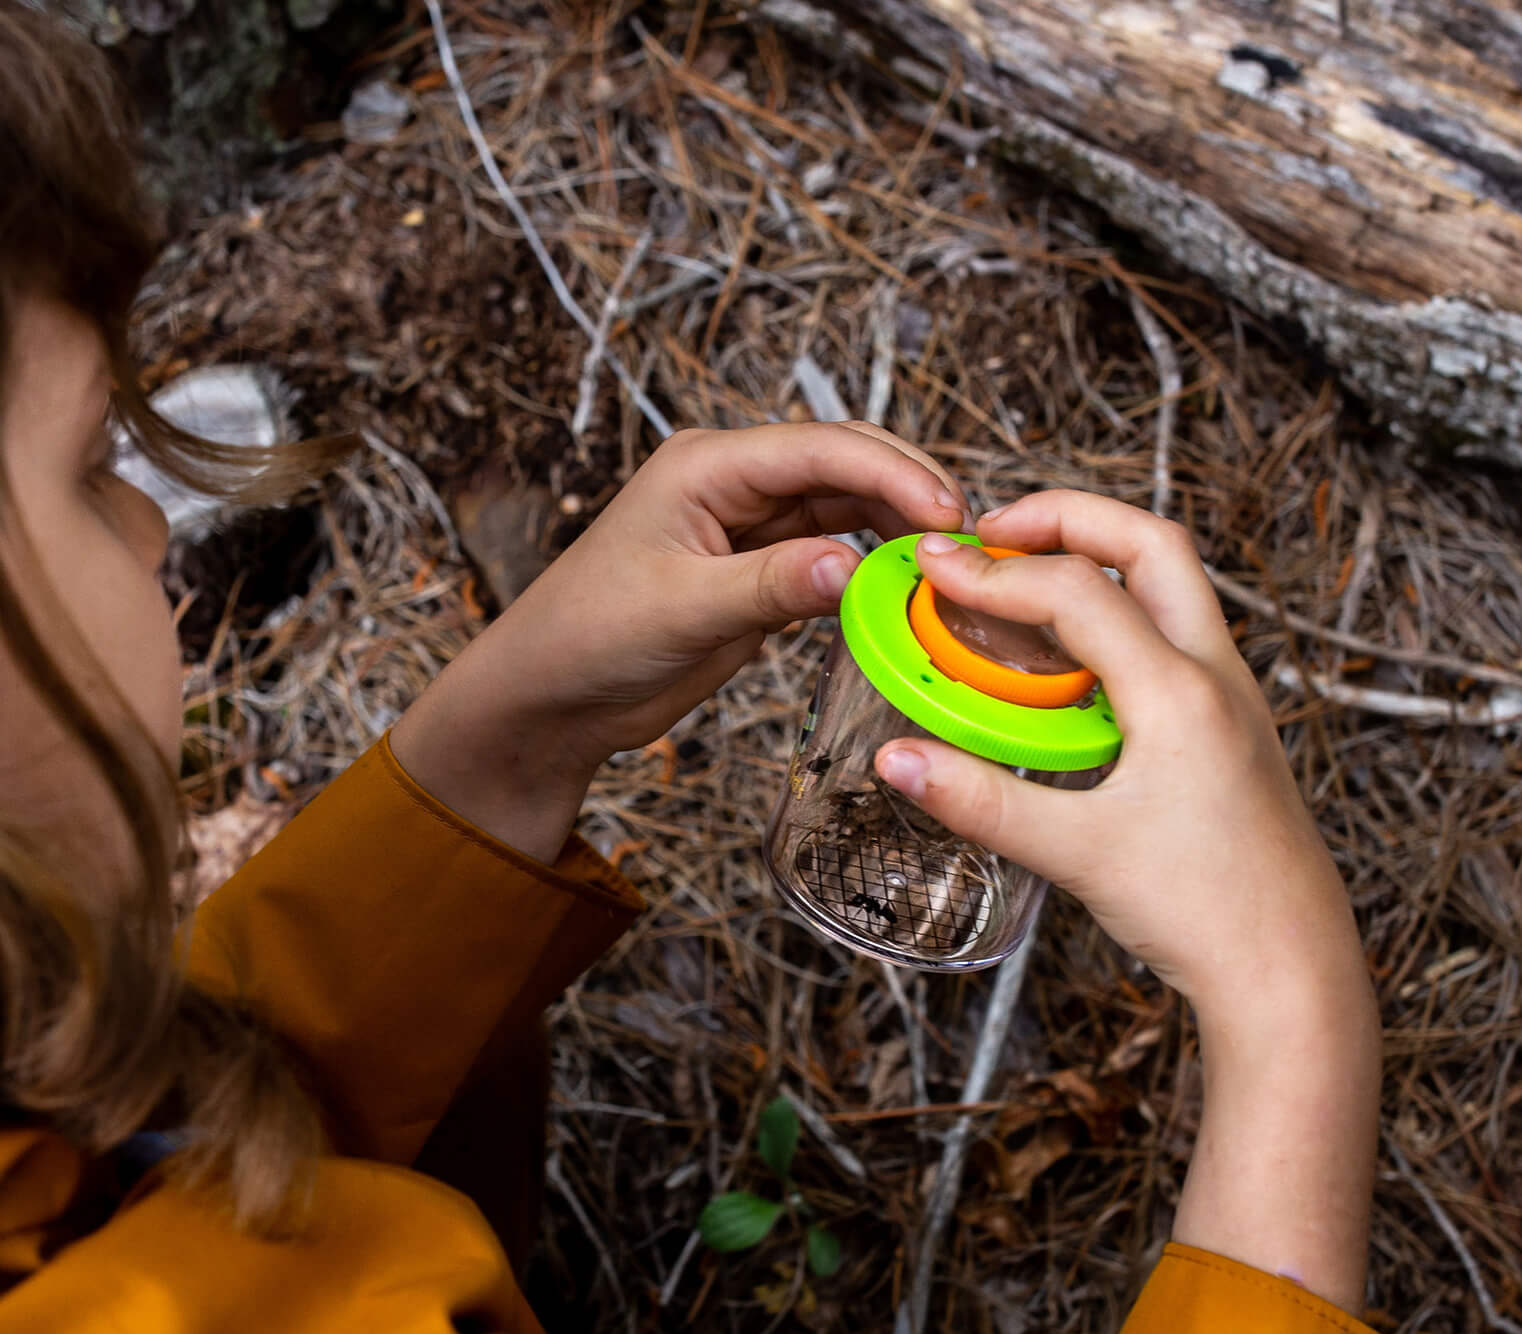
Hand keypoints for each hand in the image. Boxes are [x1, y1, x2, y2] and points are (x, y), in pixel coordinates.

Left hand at [391, 424, 964, 860]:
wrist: (548, 698)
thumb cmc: (587, 639)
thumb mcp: (679, 612)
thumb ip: (768, 586)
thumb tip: (854, 567)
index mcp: (707, 464)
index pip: (821, 448)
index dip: (893, 474)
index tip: (948, 515)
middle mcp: (734, 483)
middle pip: (847, 466)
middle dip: (911, 493)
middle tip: (973, 541)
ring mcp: (750, 527)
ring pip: (848, 510)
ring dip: (898, 532)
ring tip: (955, 569)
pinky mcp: (759, 573)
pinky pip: (833, 556)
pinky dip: (874, 571)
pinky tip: (911, 595)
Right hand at [869, 493, 1380, 1306]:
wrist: (1292, 976)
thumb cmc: (1206, 917)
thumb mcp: (1076, 856)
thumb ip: (979, 801)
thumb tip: (896, 761)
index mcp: (1181, 694)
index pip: (1077, 592)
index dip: (994, 572)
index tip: (932, 569)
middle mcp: (1218, 679)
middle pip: (1149, 544)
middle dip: (1068, 519)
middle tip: (995, 532)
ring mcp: (1234, 701)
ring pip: (1171, 587)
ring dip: (1098, 563)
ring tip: (1022, 585)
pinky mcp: (1234, 732)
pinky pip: (1176, 639)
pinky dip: (1118, 621)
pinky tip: (1067, 669)